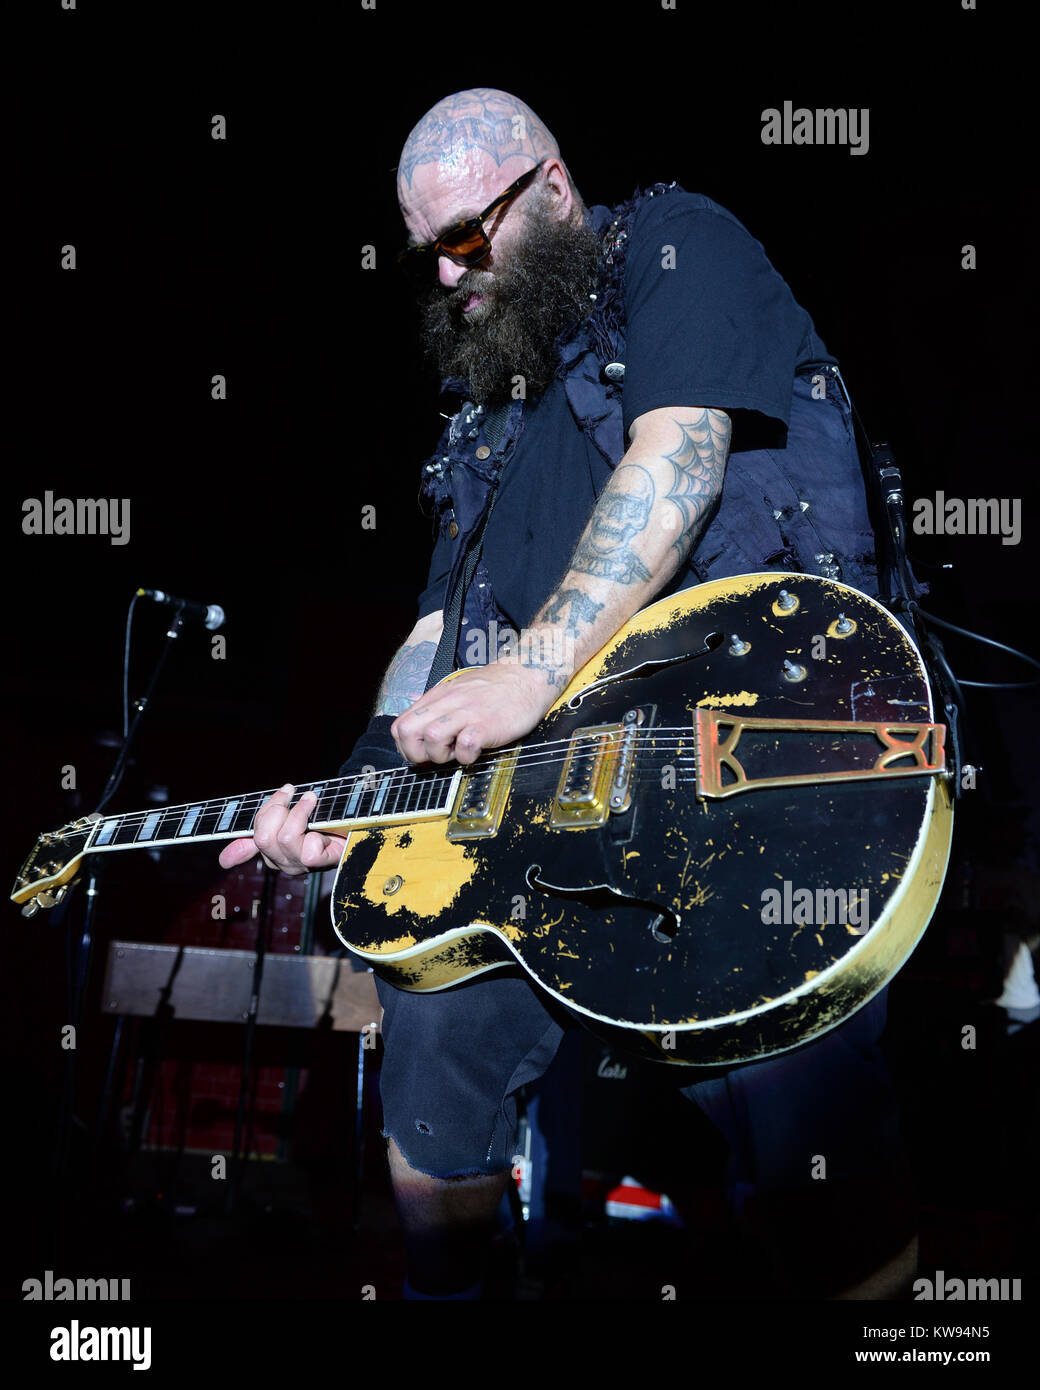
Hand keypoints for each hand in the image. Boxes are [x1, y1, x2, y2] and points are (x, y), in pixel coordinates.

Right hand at [218, 784, 346, 876]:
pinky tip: (320, 820)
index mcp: (272, 850)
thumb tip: (222, 861)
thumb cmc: (325, 817)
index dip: (236, 851)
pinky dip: (311, 826)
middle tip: (290, 792)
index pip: (247, 847)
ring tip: (311, 799)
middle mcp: (283, 862)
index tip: (225, 860)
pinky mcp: (320, 863)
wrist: (359, 817)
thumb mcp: (291, 817)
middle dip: (275, 808)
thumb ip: (263, 827)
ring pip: (282, 839)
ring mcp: (302, 865)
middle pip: (262, 838)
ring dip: (298, 811)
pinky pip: (306, 849)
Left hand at [391, 658, 561, 764]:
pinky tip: (475, 752)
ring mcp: (467, 713)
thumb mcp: (457, 689)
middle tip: (435, 757)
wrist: (527, 676)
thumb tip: (417, 724)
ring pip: (432, 738)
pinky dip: (467, 757)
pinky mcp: (487, 725)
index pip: (400, 725)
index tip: (421, 754)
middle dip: (415, 754)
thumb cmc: (495, 688)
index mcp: (438, 697)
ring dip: (440, 755)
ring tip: (457, 752)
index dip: (405, 747)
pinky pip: (465, 746)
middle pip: (407, 731)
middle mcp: (448, 703)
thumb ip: (436, 707)